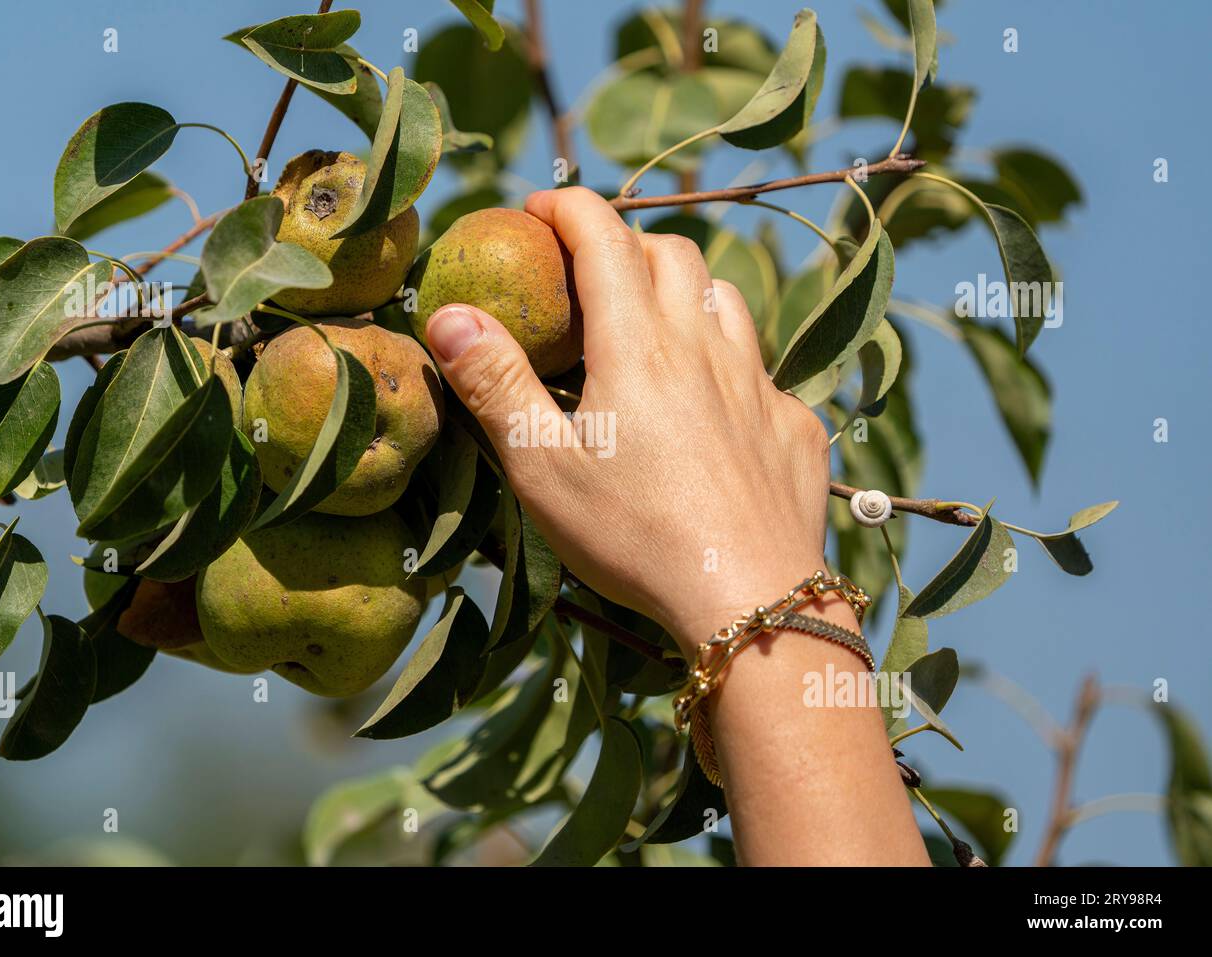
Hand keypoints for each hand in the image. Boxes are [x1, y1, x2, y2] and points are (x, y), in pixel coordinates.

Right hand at [422, 187, 840, 653]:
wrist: (750, 601)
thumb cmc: (633, 537)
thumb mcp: (542, 467)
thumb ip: (497, 384)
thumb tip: (450, 314)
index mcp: (639, 345)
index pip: (603, 235)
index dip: (567, 208)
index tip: (536, 210)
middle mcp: (706, 347)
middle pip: (672, 252)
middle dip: (625, 242)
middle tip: (588, 273)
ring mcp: (759, 385)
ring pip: (725, 301)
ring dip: (685, 292)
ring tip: (654, 326)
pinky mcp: (794, 426)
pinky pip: (762, 370)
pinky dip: (728, 365)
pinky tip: (711, 411)